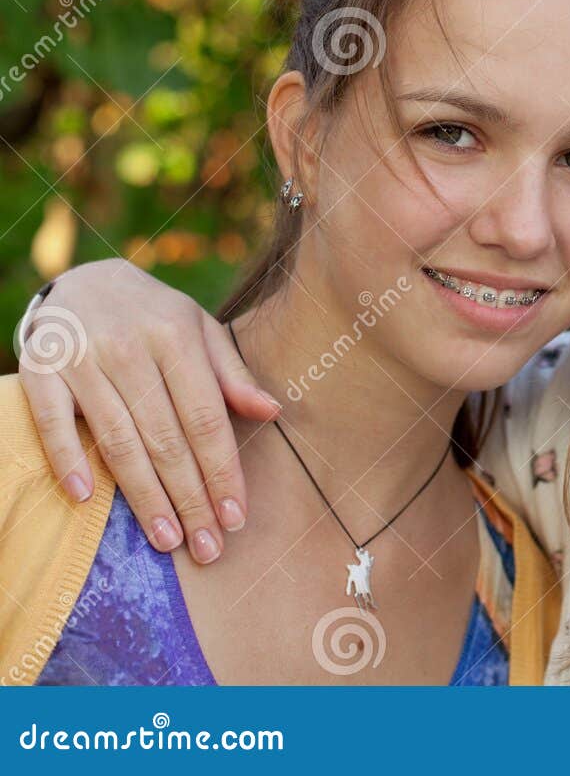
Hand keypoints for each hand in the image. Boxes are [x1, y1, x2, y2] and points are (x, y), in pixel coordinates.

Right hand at [17, 259, 280, 563]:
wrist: (84, 280)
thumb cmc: (155, 317)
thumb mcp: (200, 330)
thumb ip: (232, 374)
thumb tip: (273, 412)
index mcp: (177, 337)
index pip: (206, 419)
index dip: (222, 471)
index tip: (236, 517)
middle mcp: (130, 348)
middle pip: (167, 439)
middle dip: (191, 499)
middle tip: (207, 547)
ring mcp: (81, 359)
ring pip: (118, 440)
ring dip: (144, 496)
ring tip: (167, 539)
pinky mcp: (39, 368)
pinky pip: (53, 422)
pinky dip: (68, 460)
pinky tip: (87, 499)